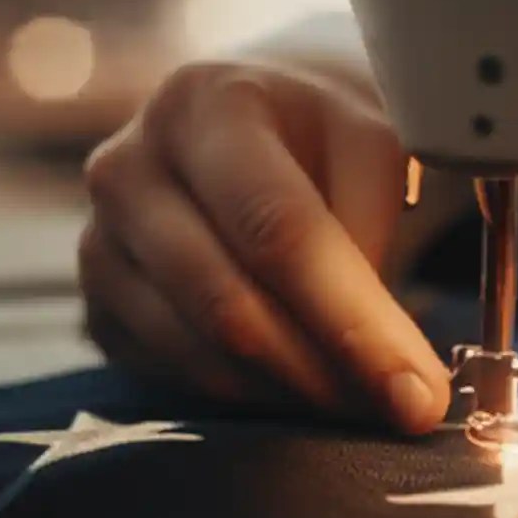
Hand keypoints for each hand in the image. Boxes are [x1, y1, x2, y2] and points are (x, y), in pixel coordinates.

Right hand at [78, 61, 449, 432]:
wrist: (249, 134)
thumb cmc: (321, 140)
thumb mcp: (372, 144)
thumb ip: (379, 226)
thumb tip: (385, 347)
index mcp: (207, 105)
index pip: (280, 230)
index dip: (354, 323)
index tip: (419, 394)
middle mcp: (130, 168)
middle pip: (231, 305)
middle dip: (330, 374)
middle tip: (405, 413)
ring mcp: (99, 243)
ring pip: (205, 355)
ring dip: (297, 394)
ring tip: (365, 397)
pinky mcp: (98, 307)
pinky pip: (179, 378)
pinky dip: (254, 398)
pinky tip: (305, 384)